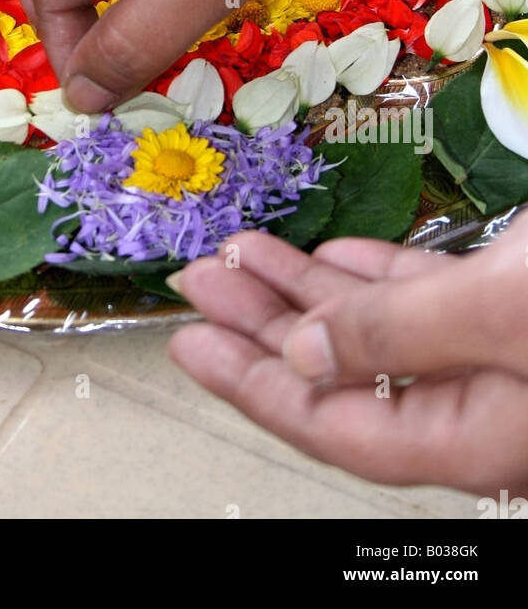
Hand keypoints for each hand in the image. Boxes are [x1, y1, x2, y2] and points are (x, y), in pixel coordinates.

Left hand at [168, 213, 527, 494]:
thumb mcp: (499, 310)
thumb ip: (397, 332)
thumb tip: (302, 353)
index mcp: (474, 435)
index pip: (333, 422)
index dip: (251, 383)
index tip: (189, 343)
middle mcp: (481, 407)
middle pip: (344, 373)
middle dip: (264, 323)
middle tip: (201, 278)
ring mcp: (499, 359)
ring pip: (381, 329)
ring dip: (309, 287)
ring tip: (244, 250)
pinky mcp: (517, 309)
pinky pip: (426, 302)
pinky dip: (373, 276)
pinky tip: (330, 251)